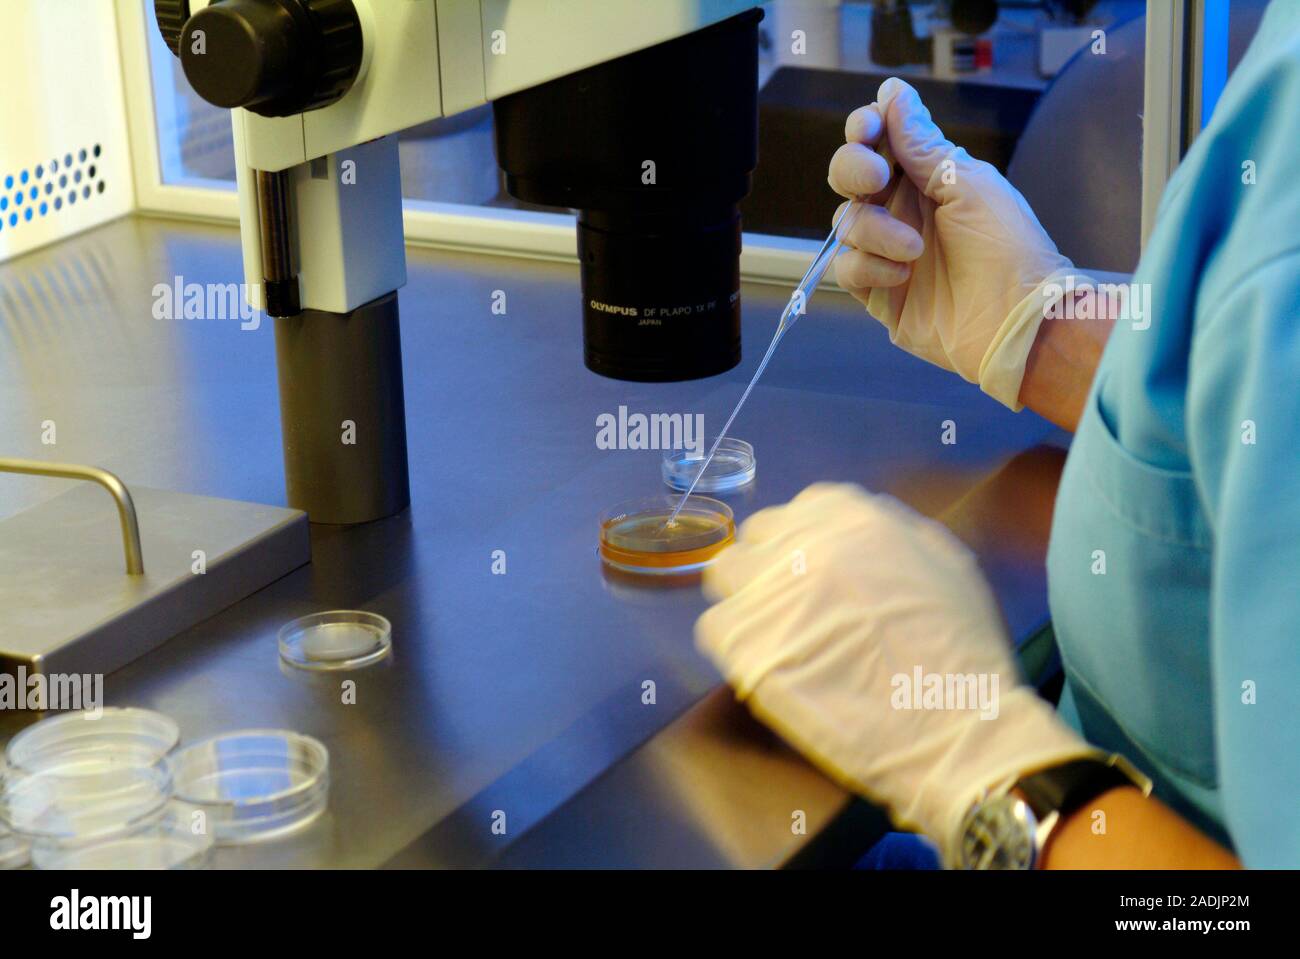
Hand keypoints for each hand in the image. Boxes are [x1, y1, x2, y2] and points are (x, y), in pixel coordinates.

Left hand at [695, 483, 1095, 860]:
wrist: (957, 731)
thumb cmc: (963, 656)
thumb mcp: (946, 566)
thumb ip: (896, 536)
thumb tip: (857, 532)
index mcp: (853, 515)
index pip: (796, 514)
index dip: (800, 549)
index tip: (811, 581)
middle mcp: (804, 539)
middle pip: (756, 542)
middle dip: (768, 573)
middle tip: (792, 617)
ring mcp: (770, 588)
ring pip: (724, 577)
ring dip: (743, 605)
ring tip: (774, 644)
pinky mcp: (745, 641)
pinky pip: (713, 629)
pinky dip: (734, 650)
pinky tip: (769, 674)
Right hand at [828, 77, 1088, 408]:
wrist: (1015, 321)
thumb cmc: (1007, 248)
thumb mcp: (968, 184)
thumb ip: (921, 144)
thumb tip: (892, 92)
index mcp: (929, 176)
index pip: (880, 140)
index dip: (866, 128)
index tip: (869, 129)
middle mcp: (903, 209)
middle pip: (849, 175)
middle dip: (853, 169)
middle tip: (877, 179)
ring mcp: (887, 250)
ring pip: (846, 222)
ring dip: (874, 230)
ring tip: (914, 250)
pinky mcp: (877, 291)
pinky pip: (846, 268)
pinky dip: (869, 268)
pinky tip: (901, 276)